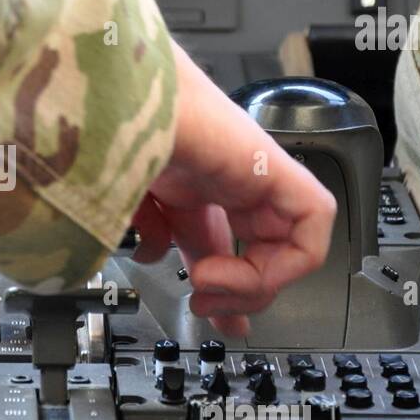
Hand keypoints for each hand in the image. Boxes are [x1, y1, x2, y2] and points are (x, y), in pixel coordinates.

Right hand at [132, 46, 336, 337]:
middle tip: (206, 305)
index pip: (225, 245)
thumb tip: (151, 254)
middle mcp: (228, 182)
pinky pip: (313, 221)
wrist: (111, 104)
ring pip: (292, 244)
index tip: (209, 315)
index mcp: (191, 186)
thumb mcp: (124, 204)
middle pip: (261, 253)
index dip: (226, 289)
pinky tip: (235, 268)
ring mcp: (253, 174)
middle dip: (240, 295)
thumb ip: (144, 230)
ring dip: (253, 284)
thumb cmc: (105, 141)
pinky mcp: (274, 168)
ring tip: (208, 283)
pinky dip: (284, 260)